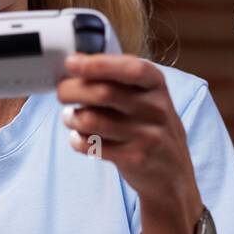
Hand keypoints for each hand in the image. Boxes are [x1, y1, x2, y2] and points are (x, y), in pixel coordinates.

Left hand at [57, 53, 203, 233]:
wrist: (172, 172)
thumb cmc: (148, 125)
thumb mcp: (144, 96)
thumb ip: (115, 79)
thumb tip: (75, 61)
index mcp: (156, 85)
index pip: (130, 69)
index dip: (99, 64)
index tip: (71, 63)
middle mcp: (156, 108)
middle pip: (104, 93)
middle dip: (72, 90)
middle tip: (61, 93)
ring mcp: (148, 135)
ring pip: (93, 120)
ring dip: (72, 117)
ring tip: (70, 117)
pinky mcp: (135, 159)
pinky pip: (93, 146)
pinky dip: (78, 140)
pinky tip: (79, 138)